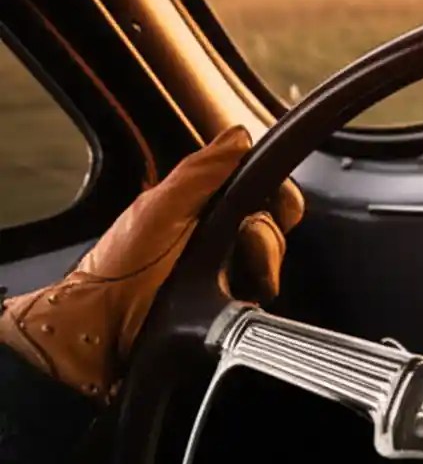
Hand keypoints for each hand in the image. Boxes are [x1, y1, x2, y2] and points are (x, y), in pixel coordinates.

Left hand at [0, 126, 302, 397]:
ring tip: (222, 280)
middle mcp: (222, 236)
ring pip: (274, 263)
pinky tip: (229, 300)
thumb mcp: (159, 208)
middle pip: (276, 228)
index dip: (277, 197)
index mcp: (207, 205)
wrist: (103, 327)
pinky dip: (253, 296)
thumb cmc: (119, 267)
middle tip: (235, 247)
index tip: (273, 206)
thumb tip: (239, 135)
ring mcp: (228, 273)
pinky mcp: (231, 307)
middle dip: (264, 239)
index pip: (268, 190)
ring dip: (258, 269)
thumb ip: (200, 171)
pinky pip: (264, 295)